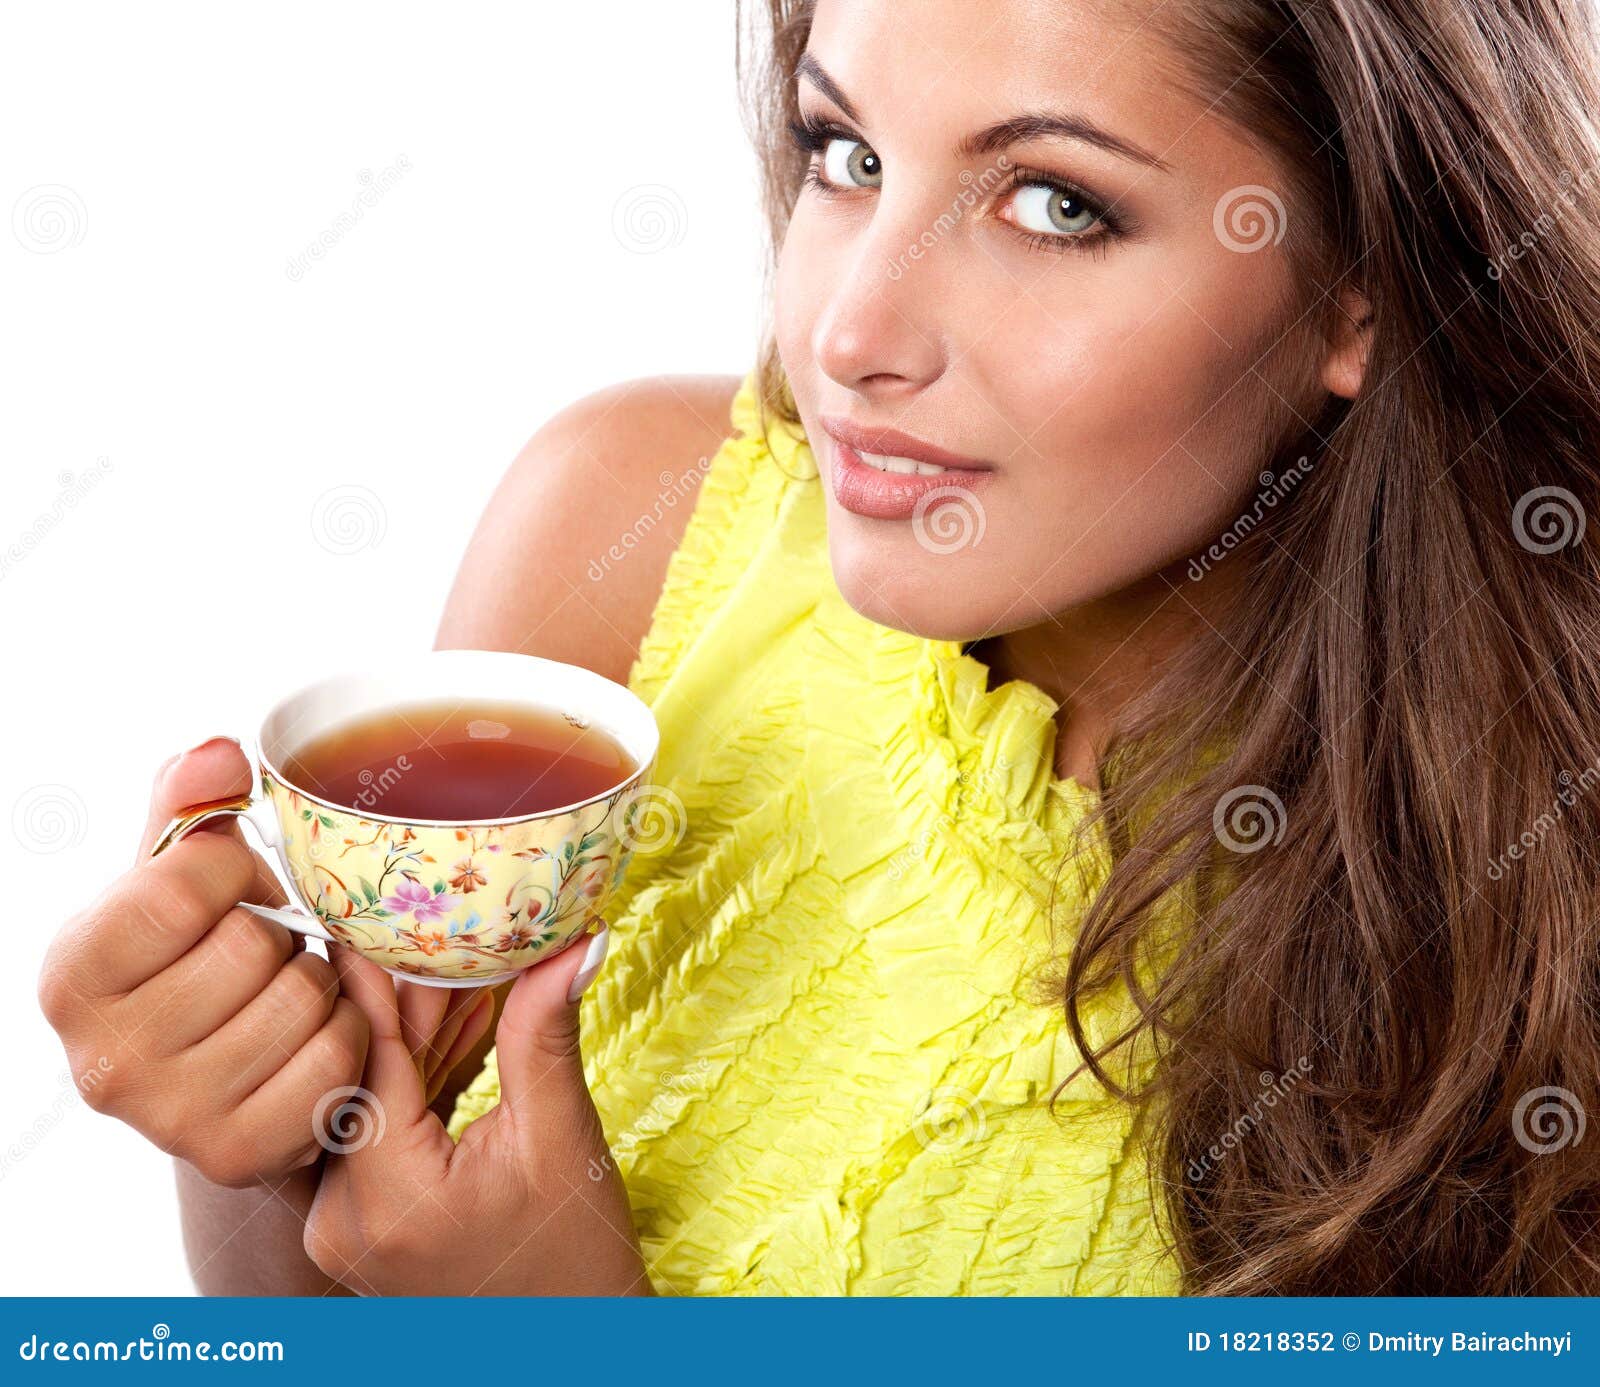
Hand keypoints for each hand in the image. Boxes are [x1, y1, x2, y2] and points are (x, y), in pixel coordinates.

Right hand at [36, 738, 371, 1186]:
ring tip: (284, 993)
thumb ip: (190, 809)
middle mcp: (101, 1058)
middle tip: (264, 954)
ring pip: (302, 1001)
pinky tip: (309, 1039)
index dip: (236, 870)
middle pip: (252, 945)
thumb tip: (221, 752)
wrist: (218, 1078)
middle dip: (279, 934)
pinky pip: (334, 1062)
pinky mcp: (234, 1154)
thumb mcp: (175, 879)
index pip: (186, 883)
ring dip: (318, 984)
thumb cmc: (194, 957)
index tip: (235, 888)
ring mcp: (164, 1118)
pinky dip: (344, 1039)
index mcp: (72, 974)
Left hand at [303, 924, 651, 1295]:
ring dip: (412, 1033)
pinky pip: (378, 1128)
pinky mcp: (358, 1223)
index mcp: (386, 1198)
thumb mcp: (562, 1138)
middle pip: (361, 1073)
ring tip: (454, 964)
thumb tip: (572, 941)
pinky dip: (416, 1078)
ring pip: (367, 1095)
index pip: (369, 1057)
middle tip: (434, 921)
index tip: (376, 905)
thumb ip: (545, 1034)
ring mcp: (342, 1225)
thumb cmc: (574, 1262)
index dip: (376, 975)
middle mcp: (340, 1217)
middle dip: (404, 997)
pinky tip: (453, 1022)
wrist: (570, 1354)